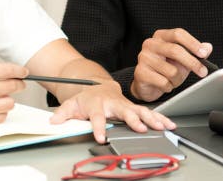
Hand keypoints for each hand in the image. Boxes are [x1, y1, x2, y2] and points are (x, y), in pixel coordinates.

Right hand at [0, 60, 27, 130]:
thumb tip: (12, 71)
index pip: (6, 71)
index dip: (19, 71)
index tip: (24, 72)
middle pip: (11, 87)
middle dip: (17, 84)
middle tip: (17, 84)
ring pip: (9, 103)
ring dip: (8, 99)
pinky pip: (1, 117)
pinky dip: (0, 112)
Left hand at [49, 81, 175, 142]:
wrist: (98, 86)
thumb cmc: (86, 99)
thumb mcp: (71, 104)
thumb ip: (62, 113)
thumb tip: (52, 121)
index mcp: (97, 104)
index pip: (97, 117)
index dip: (98, 127)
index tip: (100, 136)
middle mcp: (113, 104)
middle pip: (124, 111)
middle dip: (132, 119)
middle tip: (140, 128)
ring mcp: (125, 105)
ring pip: (140, 111)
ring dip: (151, 119)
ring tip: (162, 127)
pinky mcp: (135, 107)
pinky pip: (148, 112)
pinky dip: (160, 118)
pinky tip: (169, 124)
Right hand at [130, 28, 212, 101]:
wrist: (146, 84)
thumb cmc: (164, 69)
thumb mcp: (182, 59)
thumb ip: (195, 52)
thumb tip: (208, 47)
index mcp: (160, 36)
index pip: (178, 34)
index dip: (192, 43)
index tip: (203, 53)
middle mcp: (150, 44)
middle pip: (175, 50)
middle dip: (192, 63)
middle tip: (203, 72)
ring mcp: (143, 58)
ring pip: (172, 71)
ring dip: (177, 79)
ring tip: (173, 80)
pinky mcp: (140, 72)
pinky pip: (164, 82)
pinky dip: (168, 87)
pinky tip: (164, 85)